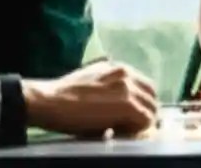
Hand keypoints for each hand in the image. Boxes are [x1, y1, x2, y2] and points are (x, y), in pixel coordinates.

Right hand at [22, 60, 158, 136]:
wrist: (49, 101)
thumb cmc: (62, 96)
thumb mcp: (89, 80)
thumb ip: (107, 84)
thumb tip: (116, 101)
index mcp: (117, 67)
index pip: (144, 86)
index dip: (141, 103)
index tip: (133, 117)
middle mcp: (125, 73)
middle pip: (151, 96)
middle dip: (145, 112)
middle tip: (133, 128)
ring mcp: (127, 88)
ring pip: (151, 109)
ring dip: (141, 122)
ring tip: (125, 132)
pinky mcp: (127, 105)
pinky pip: (145, 120)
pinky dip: (138, 130)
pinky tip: (121, 133)